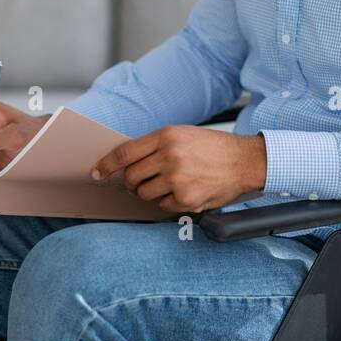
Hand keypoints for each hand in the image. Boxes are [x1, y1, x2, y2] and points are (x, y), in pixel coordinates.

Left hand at [89, 126, 266, 212]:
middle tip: (138, 182)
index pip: (125, 153)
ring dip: (148, 193)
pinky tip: (183, 191)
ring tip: (166, 185)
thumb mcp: (182, 135)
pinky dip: (167, 202)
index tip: (96, 173)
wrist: (245, 162)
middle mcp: (170, 157)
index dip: (106, 165)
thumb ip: (155, 146)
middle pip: (132, 176)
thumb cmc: (213, 147)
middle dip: (131, 183)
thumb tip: (126, 164)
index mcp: (166, 136)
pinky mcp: (186, 199)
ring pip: (144, 194)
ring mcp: (178, 179)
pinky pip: (162, 206)